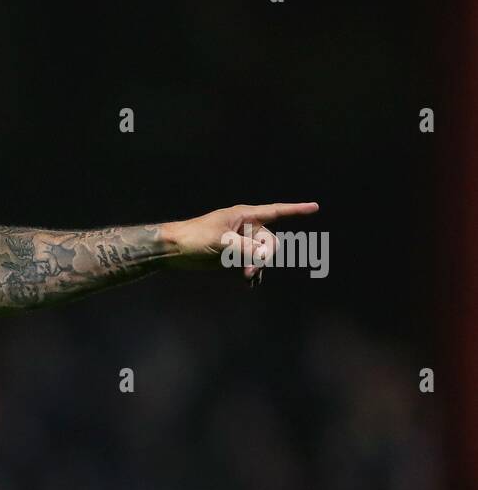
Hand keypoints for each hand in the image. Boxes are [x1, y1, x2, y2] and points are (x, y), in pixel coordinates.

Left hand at [166, 202, 318, 278]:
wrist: (174, 249)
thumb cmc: (194, 237)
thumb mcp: (221, 241)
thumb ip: (245, 248)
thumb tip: (264, 256)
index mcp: (244, 215)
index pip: (275, 211)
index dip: (296, 209)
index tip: (315, 207)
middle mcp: (246, 227)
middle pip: (270, 241)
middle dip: (265, 256)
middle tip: (251, 270)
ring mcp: (241, 242)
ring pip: (262, 255)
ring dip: (259, 266)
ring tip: (248, 277)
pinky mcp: (233, 256)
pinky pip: (252, 264)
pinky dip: (253, 272)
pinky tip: (250, 283)